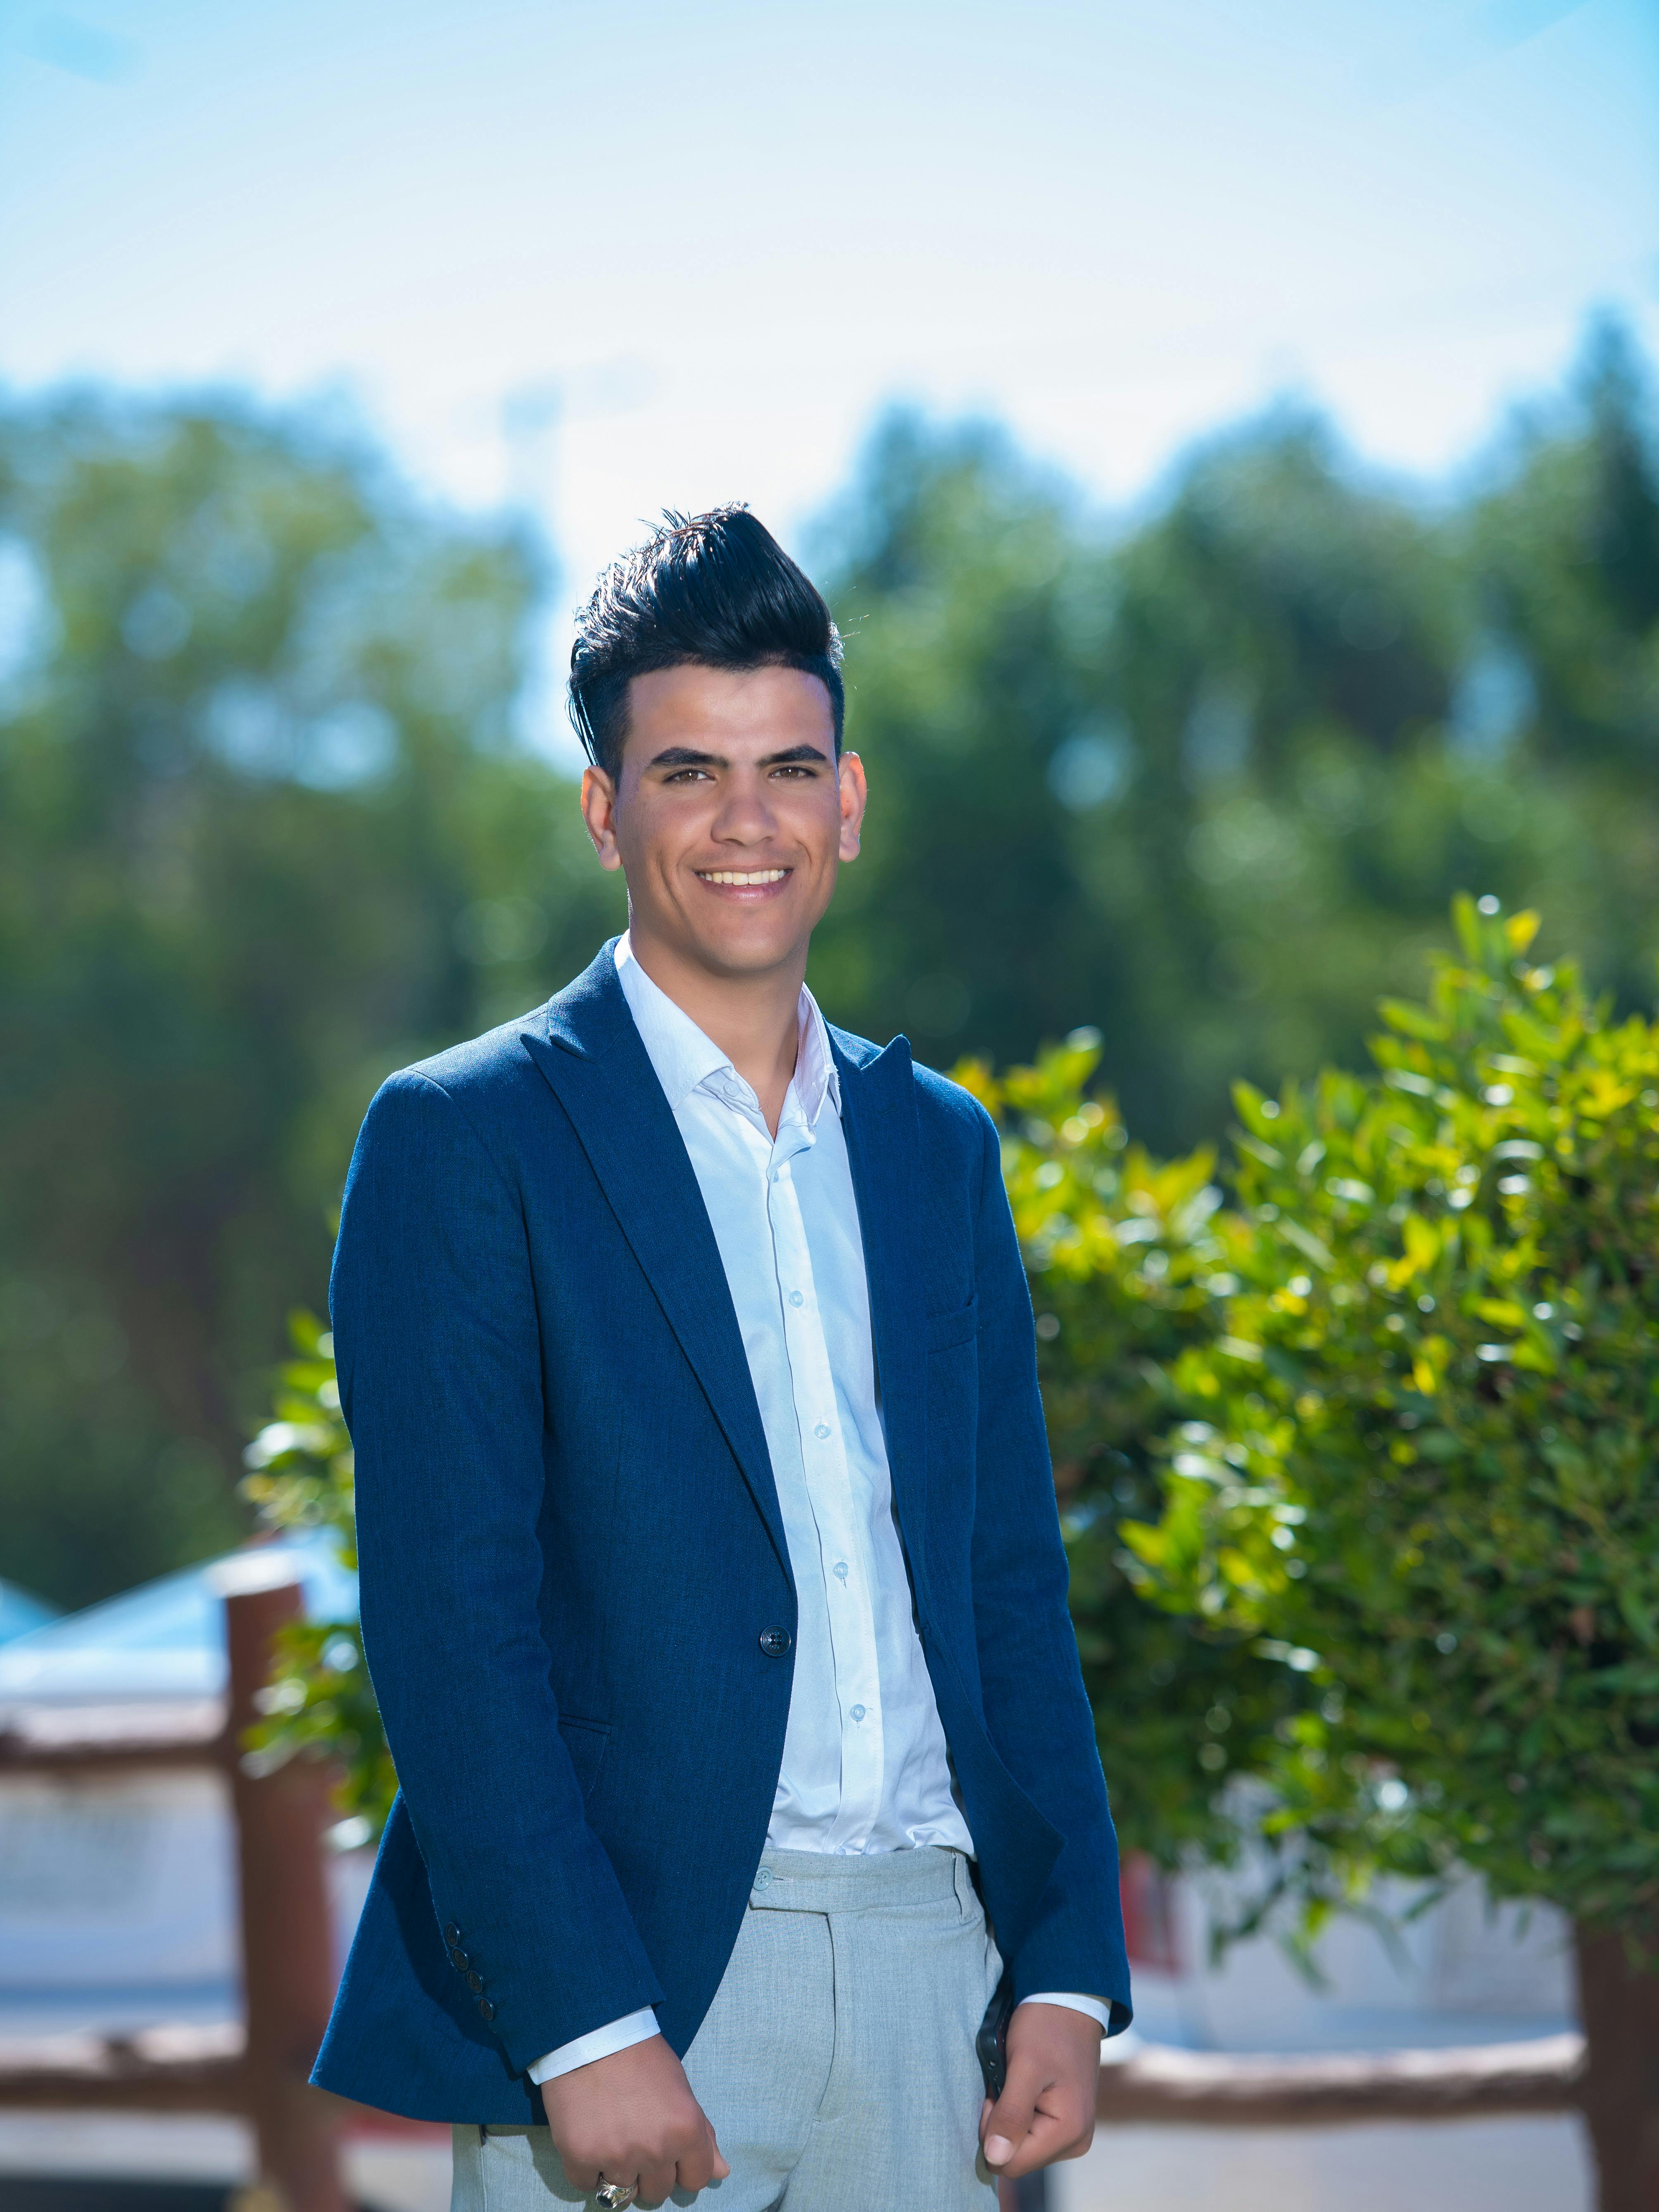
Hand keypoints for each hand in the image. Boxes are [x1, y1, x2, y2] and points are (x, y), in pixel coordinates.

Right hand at [539, 2034, 729, 2207]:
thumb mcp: (681, 2088)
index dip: (684, 2168)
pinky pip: (588, 2186)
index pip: (696, 2180)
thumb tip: (722, 2173)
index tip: (670, 2153)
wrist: (592, 2033)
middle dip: (650, 2173)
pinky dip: (588, 2170)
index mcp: (685, 2131)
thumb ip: (703, 2134)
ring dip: (619, 2173)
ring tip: (612, 2138)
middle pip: (659, 2193)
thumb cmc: (641, 2056)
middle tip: (637, 2140)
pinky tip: (589, 2139)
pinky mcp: (580, 2158)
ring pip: (623, 2195)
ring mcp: (616, 2158)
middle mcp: (655, 2150)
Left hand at [979, 2002, 1100, 2179]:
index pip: (1011, 2163)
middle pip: (1016, 2157)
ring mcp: (1072, 2134)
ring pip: (1020, 2145)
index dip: (993, 2130)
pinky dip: (1018, 2110)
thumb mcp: (1024, 2066)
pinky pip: (1030, 2132)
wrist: (1069, 2001)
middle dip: (1001, 2122)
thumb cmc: (1046, 2028)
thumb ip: (1011, 2114)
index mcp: (1069, 2133)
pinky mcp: (1065, 2123)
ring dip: (1008, 2115)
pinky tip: (1023, 2085)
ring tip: (1015, 2080)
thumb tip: (994, 2158)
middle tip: (1005, 2082)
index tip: (997, 2092)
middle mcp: (1075, 2141)